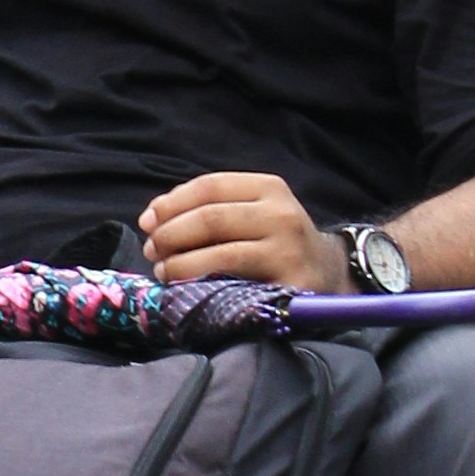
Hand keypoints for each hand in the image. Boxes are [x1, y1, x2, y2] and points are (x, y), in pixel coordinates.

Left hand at [140, 169, 346, 290]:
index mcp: (268, 188)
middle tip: (151, 251)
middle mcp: (282, 213)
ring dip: (179, 264)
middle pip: (210, 218)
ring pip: (219, 252)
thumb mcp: (251, 213)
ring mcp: (288, 249)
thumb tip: (151, 217)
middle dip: (170, 235)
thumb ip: (207, 208)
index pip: (209, 186)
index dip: (171, 203)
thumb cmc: (275, 242)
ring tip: (162, 271)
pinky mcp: (289, 283)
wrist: (328, 274)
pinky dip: (202, 285)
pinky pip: (235, 283)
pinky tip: (185, 289)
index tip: (147, 221)